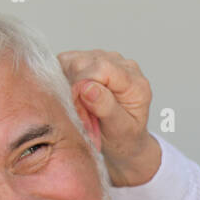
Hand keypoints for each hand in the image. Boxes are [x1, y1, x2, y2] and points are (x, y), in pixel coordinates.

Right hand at [57, 49, 159, 185]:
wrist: (124, 139)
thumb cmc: (124, 136)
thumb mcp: (120, 130)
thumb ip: (107, 108)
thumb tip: (88, 87)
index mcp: (135, 82)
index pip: (102, 67)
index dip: (83, 85)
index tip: (79, 108)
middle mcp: (123, 65)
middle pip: (84, 62)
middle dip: (74, 87)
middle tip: (80, 112)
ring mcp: (107, 59)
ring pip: (73, 60)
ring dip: (68, 83)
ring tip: (79, 106)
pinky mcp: (91, 60)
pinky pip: (67, 61)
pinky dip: (64, 79)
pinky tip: (74, 96)